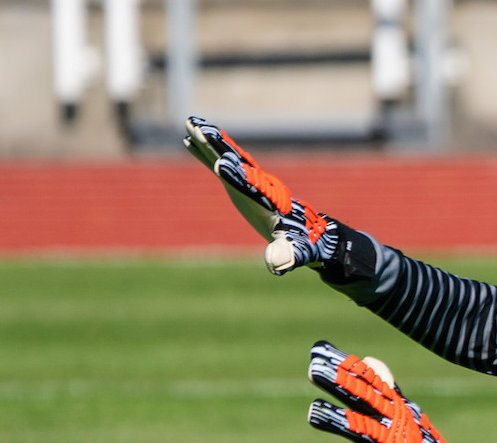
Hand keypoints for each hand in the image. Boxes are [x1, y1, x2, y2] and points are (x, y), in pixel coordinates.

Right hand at [184, 116, 343, 274]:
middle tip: (199, 128)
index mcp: (266, 199)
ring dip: (209, 140)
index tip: (221, 164)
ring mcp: (249, 180)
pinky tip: (188, 142)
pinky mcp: (242, 182)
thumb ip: (287, 255)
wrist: (308, 232)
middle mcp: (257, 184)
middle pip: (235, 161)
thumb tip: (277, 265)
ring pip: (226, 154)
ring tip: (190, 123)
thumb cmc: (301, 244)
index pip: (249, 185)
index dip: (235, 176)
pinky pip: (221, 162)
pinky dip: (205, 152)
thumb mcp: (295, 251)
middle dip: (218, 147)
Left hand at [307, 342, 465, 442]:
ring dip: (335, 420)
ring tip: (313, 412)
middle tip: (312, 369)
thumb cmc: (413, 434)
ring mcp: (386, 441)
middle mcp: (387, 416)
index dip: (342, 363)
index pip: (364, 376)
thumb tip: (366, 358)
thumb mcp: (400, 405)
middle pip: (358, 396)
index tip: (319, 349)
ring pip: (357, 427)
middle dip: (336, 382)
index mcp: (388, 400)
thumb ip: (381, 383)